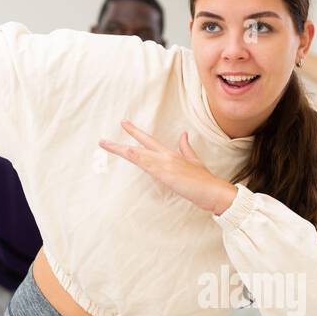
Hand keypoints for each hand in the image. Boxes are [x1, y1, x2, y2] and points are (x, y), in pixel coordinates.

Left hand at [99, 120, 236, 214]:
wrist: (212, 190)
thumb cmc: (204, 180)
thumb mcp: (194, 161)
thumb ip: (186, 148)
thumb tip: (183, 134)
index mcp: (171, 154)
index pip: (150, 140)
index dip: (136, 132)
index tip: (124, 124)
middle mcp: (166, 156)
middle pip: (141, 143)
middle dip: (126, 135)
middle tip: (109, 131)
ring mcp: (165, 164)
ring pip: (138, 153)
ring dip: (120, 149)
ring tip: (104, 143)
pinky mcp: (165, 173)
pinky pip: (146, 163)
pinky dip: (135, 156)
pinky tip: (126, 151)